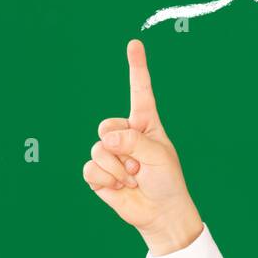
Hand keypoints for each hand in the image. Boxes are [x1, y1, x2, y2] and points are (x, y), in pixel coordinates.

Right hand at [83, 39, 202, 254]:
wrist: (160, 213)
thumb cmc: (167, 182)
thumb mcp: (159, 158)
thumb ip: (134, 143)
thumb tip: (104, 139)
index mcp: (146, 124)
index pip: (140, 92)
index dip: (136, 67)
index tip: (135, 43)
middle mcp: (126, 134)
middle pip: (107, 126)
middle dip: (123, 148)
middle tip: (141, 167)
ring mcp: (110, 153)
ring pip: (98, 150)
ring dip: (118, 170)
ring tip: (134, 179)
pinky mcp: (98, 172)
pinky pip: (91, 169)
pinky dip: (106, 180)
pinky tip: (121, 188)